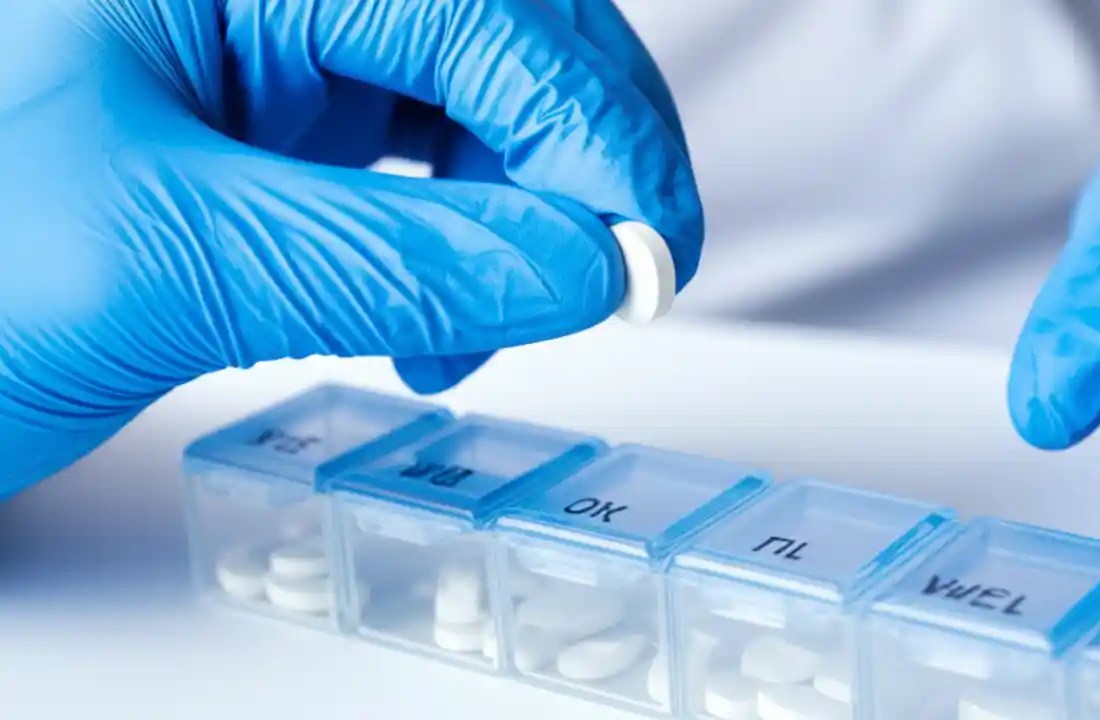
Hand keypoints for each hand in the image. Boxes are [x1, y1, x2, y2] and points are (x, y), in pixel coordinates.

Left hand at [0, 0, 700, 495]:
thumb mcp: (170, 264)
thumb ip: (400, 260)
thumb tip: (588, 264)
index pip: (480, 10)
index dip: (594, 133)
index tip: (647, 261)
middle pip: (502, 30)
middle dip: (579, 159)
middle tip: (621, 277)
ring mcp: (267, 33)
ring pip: (476, 91)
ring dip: (522, 210)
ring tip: (476, 329)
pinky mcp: (270, 103)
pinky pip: (419, 148)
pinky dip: (460, 237)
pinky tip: (431, 316)